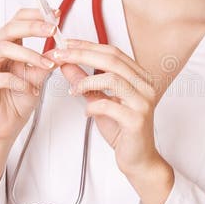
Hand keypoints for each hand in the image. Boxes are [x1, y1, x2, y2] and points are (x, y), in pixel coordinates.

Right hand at [0, 7, 60, 142]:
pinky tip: (31, 89)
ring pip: (3, 48)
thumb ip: (46, 61)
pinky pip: (0, 77)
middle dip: (33, 27)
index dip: (35, 15)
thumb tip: (61, 49)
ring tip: (47, 64)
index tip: (56, 15)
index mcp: (5, 44)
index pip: (16, 20)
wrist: (7, 124)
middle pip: (9, 29)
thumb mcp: (38, 76)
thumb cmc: (20, 98)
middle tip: (53, 30)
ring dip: (29, 54)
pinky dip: (19, 82)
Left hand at [43, 39, 160, 175]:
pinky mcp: (137, 120)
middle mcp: (145, 86)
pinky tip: (87, 111)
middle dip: (81, 55)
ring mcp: (143, 102)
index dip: (87, 45)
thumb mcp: (98, 101)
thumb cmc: (122, 130)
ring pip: (112, 79)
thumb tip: (66, 64)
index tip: (66, 44)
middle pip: (111, 60)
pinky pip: (109, 105)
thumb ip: (84, 82)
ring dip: (85, 81)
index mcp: (139, 77)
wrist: (138, 159)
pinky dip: (92, 106)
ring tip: (73, 90)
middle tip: (60, 55)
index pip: (112, 52)